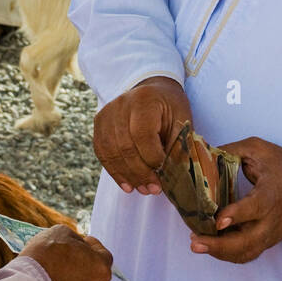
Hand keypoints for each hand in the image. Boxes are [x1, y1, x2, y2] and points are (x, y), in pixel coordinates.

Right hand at [20, 224, 113, 280]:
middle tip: (64, 257)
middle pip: (93, 273)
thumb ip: (75, 239)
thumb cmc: (44, 256)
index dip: (89, 245)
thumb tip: (76, 245)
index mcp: (102, 268)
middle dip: (81, 264)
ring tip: (53, 274)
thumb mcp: (62, 232)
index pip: (102, 253)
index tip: (79, 242)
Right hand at [93, 76, 190, 194]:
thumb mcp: (182, 121)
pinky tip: (128, 185)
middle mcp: (121, 104)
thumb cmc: (171, 107)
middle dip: (141, 173)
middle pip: (125, 146)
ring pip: (111, 152)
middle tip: (154, 189)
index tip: (165, 175)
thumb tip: (175, 178)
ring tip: (143, 189)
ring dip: (128, 176)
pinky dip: (115, 172)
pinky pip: (102, 153)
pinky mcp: (99, 123)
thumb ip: (178, 146)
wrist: (154, 91)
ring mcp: (107, 113)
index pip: (142, 135)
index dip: (153, 159)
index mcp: (144, 100)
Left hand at [189, 136, 281, 263]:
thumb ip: (230, 151)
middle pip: (247, 241)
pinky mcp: (268, 241)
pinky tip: (211, 247)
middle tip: (195, 242)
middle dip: (219, 245)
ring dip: (220, 253)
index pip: (255, 208)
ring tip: (197, 245)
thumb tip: (203, 155)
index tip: (218, 221)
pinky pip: (248, 254)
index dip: (237, 215)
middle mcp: (272, 219)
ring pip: (246, 252)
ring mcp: (270, 233)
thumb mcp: (258, 149)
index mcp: (271, 194)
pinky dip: (228, 255)